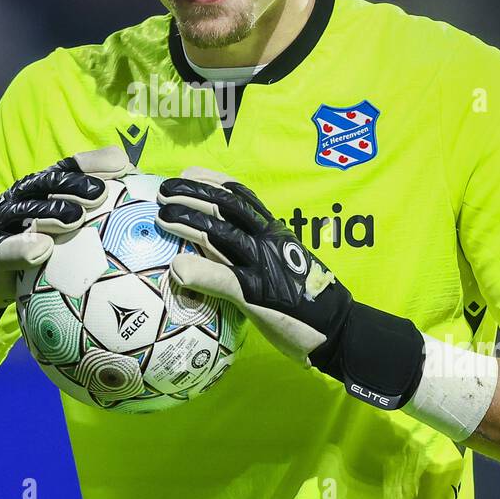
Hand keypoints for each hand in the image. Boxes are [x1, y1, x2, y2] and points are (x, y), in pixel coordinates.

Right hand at [0, 146, 137, 361]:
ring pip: (22, 210)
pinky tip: (41, 251)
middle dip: (72, 183)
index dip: (91, 162)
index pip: (67, 169)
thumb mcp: (69, 242)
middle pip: (45, 183)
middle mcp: (18, 201)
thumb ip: (99, 222)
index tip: (120, 163)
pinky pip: (1, 251)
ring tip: (75, 218)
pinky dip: (19, 248)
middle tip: (101, 193)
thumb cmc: (39, 260)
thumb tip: (140, 206)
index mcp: (39, 192)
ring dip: (48, 211)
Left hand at [156, 166, 425, 408]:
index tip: (188, 172)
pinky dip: (199, 271)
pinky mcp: (259, 295)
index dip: (211, 179)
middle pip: (225, 206)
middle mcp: (268, 241)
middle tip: (164, 192)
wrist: (337, 326)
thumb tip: (213, 249)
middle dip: (192, 193)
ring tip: (162, 216)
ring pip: (220, 234)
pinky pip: (225, 279)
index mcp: (274, 232)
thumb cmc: (305, 299)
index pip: (240, 195)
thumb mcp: (280, 264)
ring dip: (187, 222)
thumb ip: (250, 253)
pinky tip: (177, 268)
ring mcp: (264, 266)